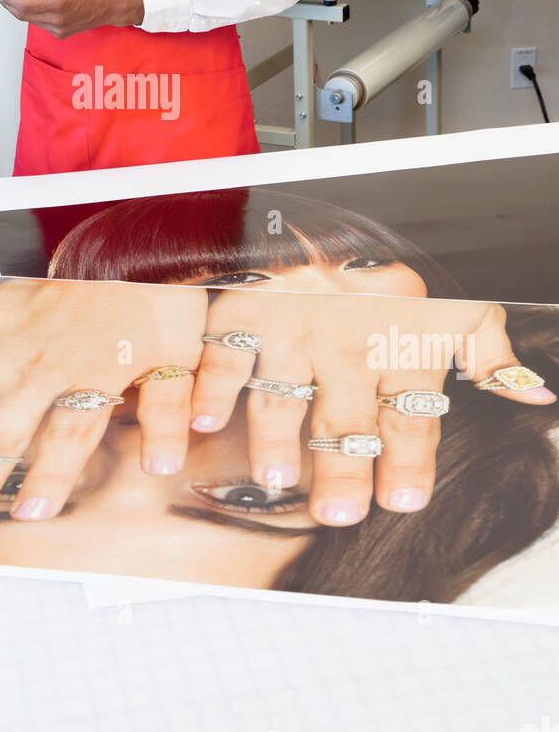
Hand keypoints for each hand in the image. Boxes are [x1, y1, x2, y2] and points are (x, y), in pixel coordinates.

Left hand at [0, 0, 143, 36]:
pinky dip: (31, 16)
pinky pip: (40, 24)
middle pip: (24, 15)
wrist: (107, 7)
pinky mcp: (60, 34)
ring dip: (19, 11)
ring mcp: (58, 30)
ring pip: (30, 21)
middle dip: (9, 5)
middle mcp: (56, 20)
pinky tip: (28, 8)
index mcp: (58, 3)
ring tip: (11, 0)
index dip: (9, 0)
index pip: (25, 5)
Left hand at [0, 278, 206, 534]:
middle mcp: (29, 373)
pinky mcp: (137, 367)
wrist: (100, 256)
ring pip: (68, 425)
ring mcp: (83, 372)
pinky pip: (154, 400)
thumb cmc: (28, 298)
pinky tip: (157, 465)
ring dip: (53, 470)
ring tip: (32, 511)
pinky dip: (162, 432)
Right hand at [190, 289, 555, 526]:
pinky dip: (212, 389)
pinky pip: (226, 358)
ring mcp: (293, 328)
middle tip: (341, 512)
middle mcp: (346, 342)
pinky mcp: (245, 314)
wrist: (319, 219)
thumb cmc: (384, 277)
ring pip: (283, 395)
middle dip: (345, 467)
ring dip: (277, 440)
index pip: (409, 416)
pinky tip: (206, 422)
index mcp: (398, 345)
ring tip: (278, 479)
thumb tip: (535, 394)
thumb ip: (489, 353)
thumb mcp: (449, 306)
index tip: (403, 502)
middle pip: (346, 417)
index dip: (409, 461)